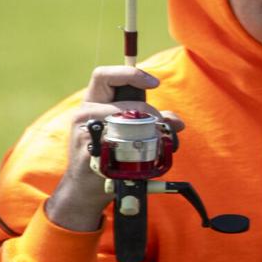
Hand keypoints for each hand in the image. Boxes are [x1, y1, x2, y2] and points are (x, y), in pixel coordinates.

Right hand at [46, 66, 186, 231]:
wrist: (85, 188)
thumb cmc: (109, 157)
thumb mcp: (128, 134)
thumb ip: (150, 123)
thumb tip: (178, 122)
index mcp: (93, 103)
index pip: (104, 75)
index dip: (130, 73)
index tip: (154, 83)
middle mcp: (84, 113)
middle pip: (119, 98)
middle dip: (148, 110)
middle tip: (161, 124)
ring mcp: (84, 131)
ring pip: (121, 119)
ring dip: (145, 129)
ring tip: (156, 141)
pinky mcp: (89, 150)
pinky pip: (118, 143)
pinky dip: (137, 149)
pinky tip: (143, 157)